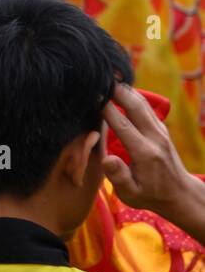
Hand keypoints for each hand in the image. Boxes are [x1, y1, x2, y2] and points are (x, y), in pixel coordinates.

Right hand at [101, 84, 204, 236]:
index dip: (106, 108)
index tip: (91, 95)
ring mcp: (161, 132)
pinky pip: (147, 107)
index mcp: (144, 152)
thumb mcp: (131, 194)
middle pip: (135, 106)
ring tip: (110, 75)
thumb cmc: (150, 196)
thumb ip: (118, 176)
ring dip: (126, 89)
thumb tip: (107, 159)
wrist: (180, 195)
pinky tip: (122, 89)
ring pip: (143, 103)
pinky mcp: (161, 130)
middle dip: (117, 90)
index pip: (122, 124)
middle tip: (100, 75)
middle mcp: (155, 138)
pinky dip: (133, 95)